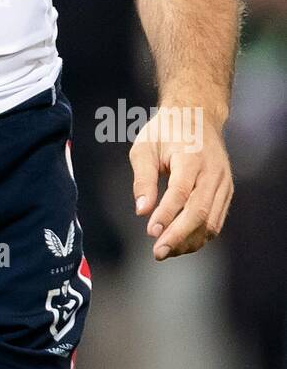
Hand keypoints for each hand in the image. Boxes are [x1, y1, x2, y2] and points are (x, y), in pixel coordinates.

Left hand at [129, 105, 232, 260]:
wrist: (197, 115)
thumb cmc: (166, 131)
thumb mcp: (145, 146)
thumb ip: (143, 178)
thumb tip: (141, 211)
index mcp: (192, 156)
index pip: (181, 192)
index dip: (166, 214)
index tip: (150, 232)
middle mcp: (212, 171)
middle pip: (200, 211)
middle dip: (178, 236)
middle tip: (158, 253)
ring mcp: (223, 183)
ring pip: (211, 221)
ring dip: (189, 241)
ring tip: (165, 250)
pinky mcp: (226, 192)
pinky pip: (216, 220)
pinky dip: (199, 236)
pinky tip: (180, 242)